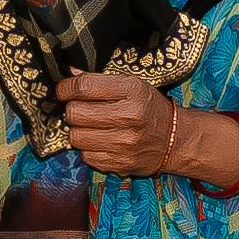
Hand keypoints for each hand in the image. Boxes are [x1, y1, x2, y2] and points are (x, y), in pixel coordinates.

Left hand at [56, 74, 227, 183]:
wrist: (175, 139)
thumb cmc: (149, 107)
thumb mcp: (132, 85)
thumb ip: (100, 80)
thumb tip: (69, 74)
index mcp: (131, 91)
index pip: (83, 87)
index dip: (66, 88)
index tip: (63, 90)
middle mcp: (128, 117)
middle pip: (75, 113)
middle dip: (72, 109)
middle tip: (80, 108)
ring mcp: (124, 144)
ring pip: (76, 137)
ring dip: (78, 130)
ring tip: (91, 126)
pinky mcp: (120, 164)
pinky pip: (86, 156)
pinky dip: (88, 148)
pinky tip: (100, 141)